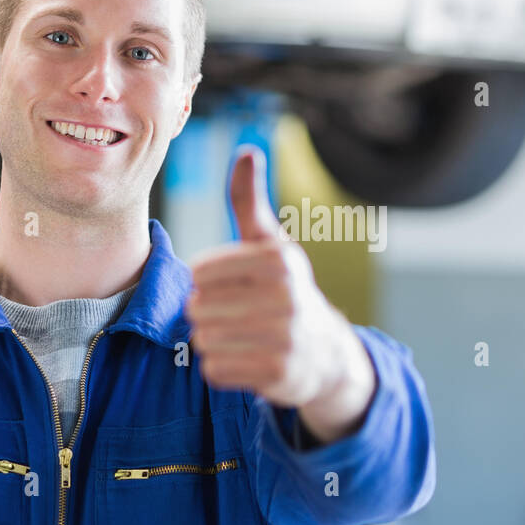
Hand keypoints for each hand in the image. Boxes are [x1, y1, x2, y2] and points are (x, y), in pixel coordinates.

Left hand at [186, 146, 375, 438]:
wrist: (326, 353)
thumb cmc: (285, 289)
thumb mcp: (270, 244)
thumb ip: (249, 201)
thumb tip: (246, 150)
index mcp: (279, 260)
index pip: (200, 272)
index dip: (205, 281)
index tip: (229, 285)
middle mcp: (287, 297)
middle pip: (198, 307)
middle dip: (206, 312)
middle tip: (233, 314)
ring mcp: (285, 338)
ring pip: (204, 339)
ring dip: (212, 339)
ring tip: (237, 335)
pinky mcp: (278, 374)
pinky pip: (215, 369)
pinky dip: (220, 367)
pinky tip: (243, 358)